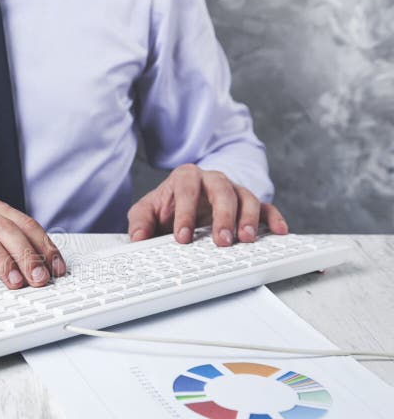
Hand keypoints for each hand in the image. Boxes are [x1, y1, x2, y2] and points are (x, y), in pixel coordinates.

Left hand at [127, 164, 287, 245]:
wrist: (181, 204)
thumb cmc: (165, 207)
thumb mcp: (146, 211)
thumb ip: (139, 222)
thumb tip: (137, 237)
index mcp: (186, 178)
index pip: (187, 190)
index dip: (185, 213)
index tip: (182, 237)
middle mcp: (212, 180)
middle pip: (222, 192)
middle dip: (222, 217)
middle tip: (221, 240)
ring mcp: (233, 190)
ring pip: (246, 198)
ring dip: (248, 219)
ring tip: (246, 240)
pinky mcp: (247, 203)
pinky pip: (266, 207)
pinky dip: (273, 218)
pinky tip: (279, 231)